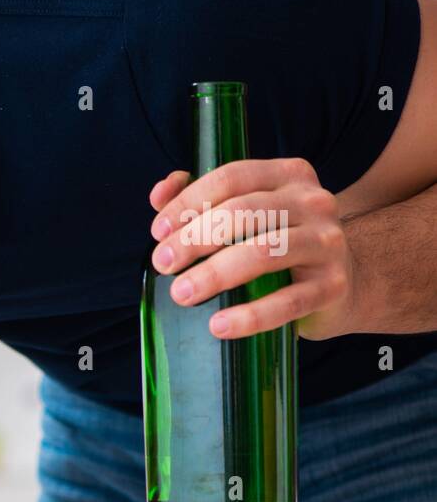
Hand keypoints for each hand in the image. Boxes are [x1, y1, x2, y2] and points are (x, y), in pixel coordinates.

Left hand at [148, 157, 351, 339]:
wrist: (342, 283)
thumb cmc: (278, 243)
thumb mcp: (245, 213)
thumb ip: (200, 199)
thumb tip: (158, 193)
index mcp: (288, 176)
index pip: (231, 178)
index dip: (189, 202)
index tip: (158, 232)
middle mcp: (313, 202)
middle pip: (243, 213)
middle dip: (194, 239)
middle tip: (163, 264)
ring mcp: (327, 242)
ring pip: (263, 253)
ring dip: (214, 274)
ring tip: (181, 294)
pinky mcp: (333, 285)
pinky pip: (287, 301)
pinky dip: (249, 316)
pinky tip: (218, 326)